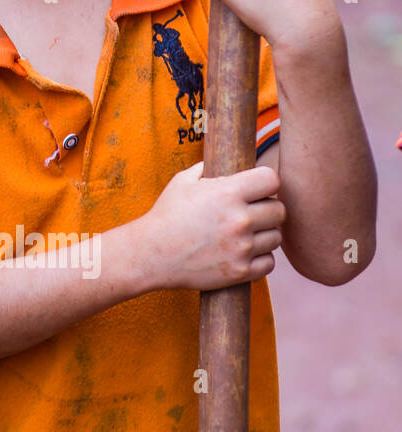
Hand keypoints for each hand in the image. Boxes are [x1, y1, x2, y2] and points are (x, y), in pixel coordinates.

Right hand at [133, 161, 285, 290]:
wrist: (151, 253)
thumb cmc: (166, 215)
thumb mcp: (182, 181)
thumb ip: (207, 169)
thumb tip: (223, 161)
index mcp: (228, 193)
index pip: (272, 180)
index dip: (266, 183)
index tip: (258, 188)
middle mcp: (239, 219)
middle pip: (279, 210)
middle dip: (267, 209)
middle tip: (251, 212)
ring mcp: (242, 247)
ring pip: (276, 237)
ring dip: (264, 234)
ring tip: (245, 233)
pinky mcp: (241, 271)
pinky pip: (269, 262)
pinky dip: (260, 258)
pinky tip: (244, 252)